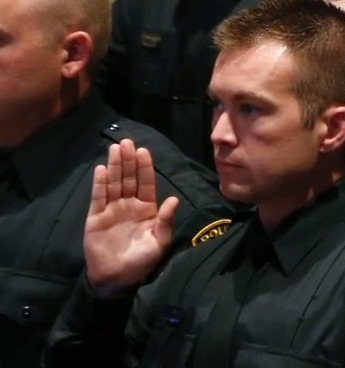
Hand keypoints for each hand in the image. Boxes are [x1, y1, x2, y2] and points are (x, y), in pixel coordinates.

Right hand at [83, 140, 179, 291]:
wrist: (117, 279)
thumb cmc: (141, 261)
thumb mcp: (159, 241)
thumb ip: (166, 220)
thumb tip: (174, 199)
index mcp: (147, 209)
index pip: (146, 183)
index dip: (145, 168)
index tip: (144, 151)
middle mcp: (129, 206)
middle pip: (128, 179)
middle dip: (128, 160)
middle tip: (127, 141)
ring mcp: (111, 210)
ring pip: (114, 184)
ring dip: (115, 166)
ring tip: (115, 148)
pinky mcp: (96, 218)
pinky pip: (98, 197)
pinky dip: (100, 184)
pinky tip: (101, 169)